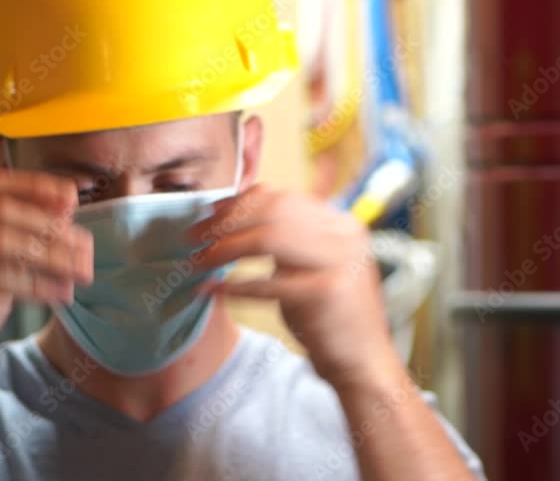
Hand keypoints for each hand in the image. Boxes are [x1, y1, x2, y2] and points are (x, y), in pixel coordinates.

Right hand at [0, 170, 93, 377]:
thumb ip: (22, 239)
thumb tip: (68, 206)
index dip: (37, 188)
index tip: (74, 197)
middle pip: (3, 213)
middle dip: (52, 229)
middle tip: (87, 248)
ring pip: (4, 244)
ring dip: (52, 258)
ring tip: (82, 272)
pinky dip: (37, 285)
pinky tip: (62, 294)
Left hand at [189, 184, 400, 390]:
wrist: (365, 362)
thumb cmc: (331, 316)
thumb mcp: (314, 266)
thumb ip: (289, 240)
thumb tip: (235, 215)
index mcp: (341, 223)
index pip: (282, 197)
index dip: (239, 203)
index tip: (208, 213)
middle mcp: (344, 236)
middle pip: (272, 210)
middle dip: (226, 221)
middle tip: (193, 237)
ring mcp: (339, 262)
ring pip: (268, 238)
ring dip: (225, 248)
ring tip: (200, 261)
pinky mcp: (327, 293)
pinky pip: (269, 284)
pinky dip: (237, 287)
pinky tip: (215, 291)